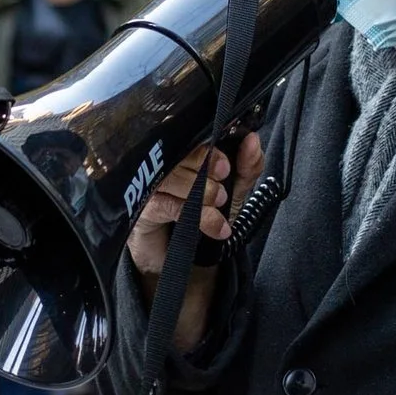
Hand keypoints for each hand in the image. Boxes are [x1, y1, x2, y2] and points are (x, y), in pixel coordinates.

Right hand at [128, 133, 263, 353]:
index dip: (209, 150)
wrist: (181, 256)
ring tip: (220, 205)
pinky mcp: (143, 208)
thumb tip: (252, 139)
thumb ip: (247, 166)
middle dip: (205, 169)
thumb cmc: (204, 214)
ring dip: (202, 192)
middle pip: (178, 154)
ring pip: (172, 177)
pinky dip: (196, 216)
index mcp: (184, 152)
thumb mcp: (234, 190)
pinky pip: (167, 205)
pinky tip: (218, 228)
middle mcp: (163, 162)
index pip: (190, 138)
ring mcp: (150, 183)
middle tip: (223, 187)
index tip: (226, 166)